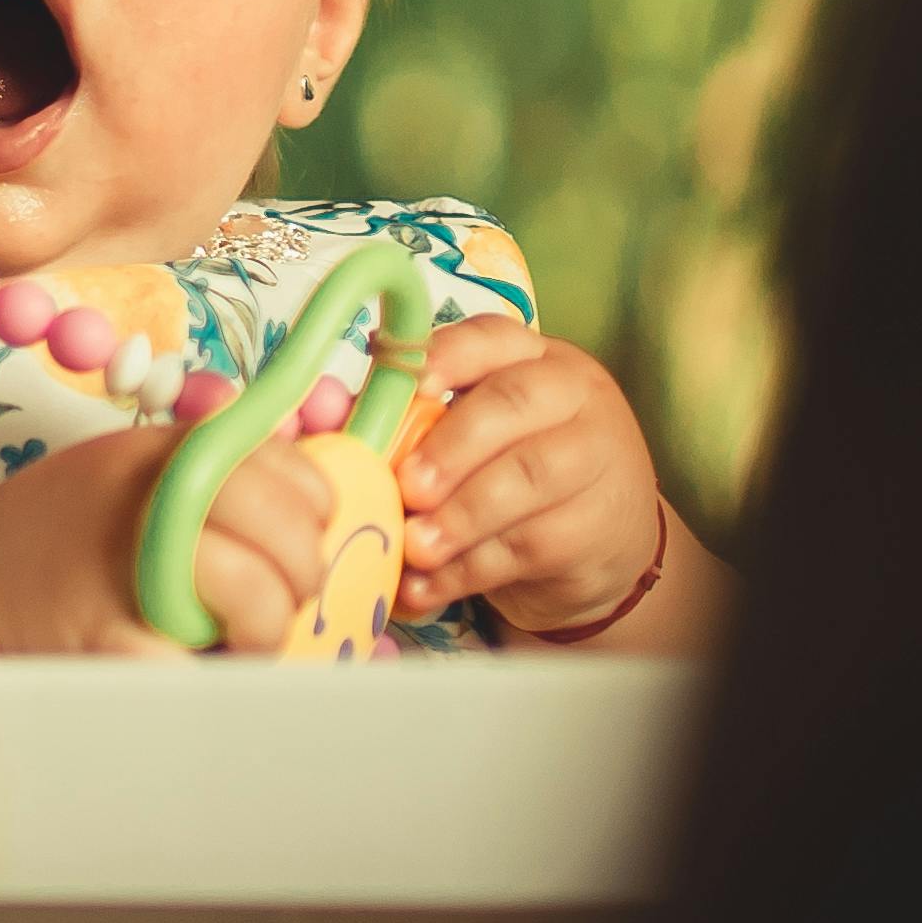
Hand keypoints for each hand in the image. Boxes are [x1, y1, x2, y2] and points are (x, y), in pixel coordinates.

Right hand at [0, 424, 343, 656]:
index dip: (312, 511)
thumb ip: (216, 463)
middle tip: (281, 596)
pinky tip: (190, 660)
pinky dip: (205, 670)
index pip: (289, 476)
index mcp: (172, 455)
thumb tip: (312, 494)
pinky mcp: (111, 637)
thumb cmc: (73, 521)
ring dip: (265, 628)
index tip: (301, 530)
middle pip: (282, 538)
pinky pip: (194, 664)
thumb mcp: (139, 460)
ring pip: (253, 599)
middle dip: (300, 576)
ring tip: (241, 637)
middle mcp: (156, 503)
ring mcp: (134, 572)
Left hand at [396, 320, 665, 632]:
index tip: (408, 385)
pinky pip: (529, 544)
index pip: (490, 336)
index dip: (445, 357)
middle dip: (450, 446)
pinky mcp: (599, 524)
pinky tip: (426, 586)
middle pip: (512, 402)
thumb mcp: (469, 435)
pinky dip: (467, 570)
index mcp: (531, 357)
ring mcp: (596, 456)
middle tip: (408, 488)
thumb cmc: (509, 473)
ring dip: (459, 516)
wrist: (598, 541)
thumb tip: (322, 412)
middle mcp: (572, 394)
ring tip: (414, 546)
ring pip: (527, 477)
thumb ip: (406, 421)